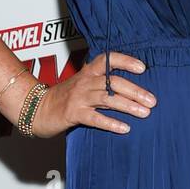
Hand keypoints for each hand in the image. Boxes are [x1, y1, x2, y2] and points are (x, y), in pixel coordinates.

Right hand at [28, 52, 155, 136]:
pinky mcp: (73, 114)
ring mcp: (78, 98)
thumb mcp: (82, 84)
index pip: (108, 60)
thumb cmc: (64, 97)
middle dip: (135, 91)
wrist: (36, 108)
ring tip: (145, 113)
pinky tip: (125, 128)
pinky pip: (95, 118)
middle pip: (113, 82)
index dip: (125, 61)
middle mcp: (84, 82)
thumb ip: (102, 84)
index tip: (143, 68)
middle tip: (152, 101)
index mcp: (87, 72)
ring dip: (128, 105)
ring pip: (107, 98)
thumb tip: (132, 90)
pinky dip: (111, 123)